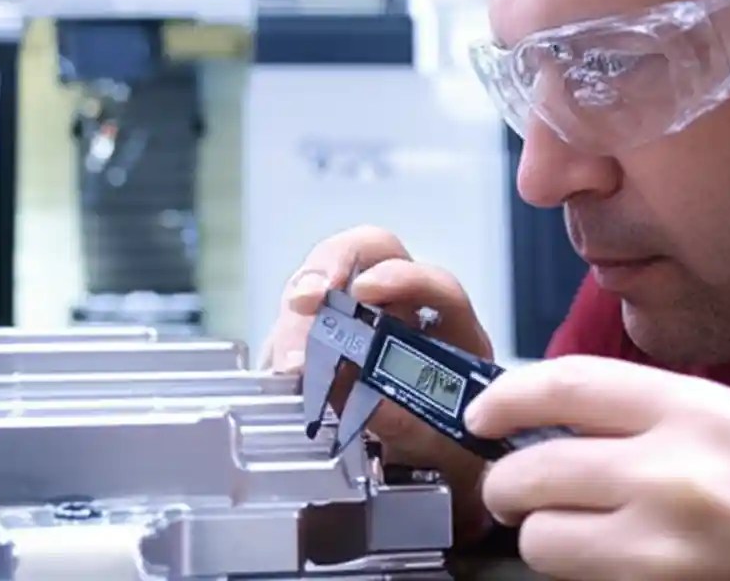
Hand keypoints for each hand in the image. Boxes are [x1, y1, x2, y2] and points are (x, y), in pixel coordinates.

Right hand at [259, 225, 494, 543]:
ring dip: (299, 317)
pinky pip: (294, 328)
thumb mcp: (436, 448)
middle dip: (329, 267)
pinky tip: (280, 372)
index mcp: (449, 329)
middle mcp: (402, 309)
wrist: (424, 475)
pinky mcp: (317, 341)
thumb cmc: (442, 452)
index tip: (366, 291)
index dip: (400, 277)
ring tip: (290, 363)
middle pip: (365, 254)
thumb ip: (409, 425)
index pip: (432, 282)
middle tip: (305, 300)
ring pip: (320, 287)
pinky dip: (282, 346)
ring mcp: (355, 320)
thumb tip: (373, 403)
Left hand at [465, 355, 729, 580]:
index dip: (504, 398)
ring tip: (572, 534)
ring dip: (543, 540)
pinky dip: (579, 575)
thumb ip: (642, 411)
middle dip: (507, 486)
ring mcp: (666, 546)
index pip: (565, 385)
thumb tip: (544, 413)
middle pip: (533, 471)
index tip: (482, 414)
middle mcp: (675, 473)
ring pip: (543, 541)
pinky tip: (610, 563)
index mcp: (695, 411)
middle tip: (514, 491)